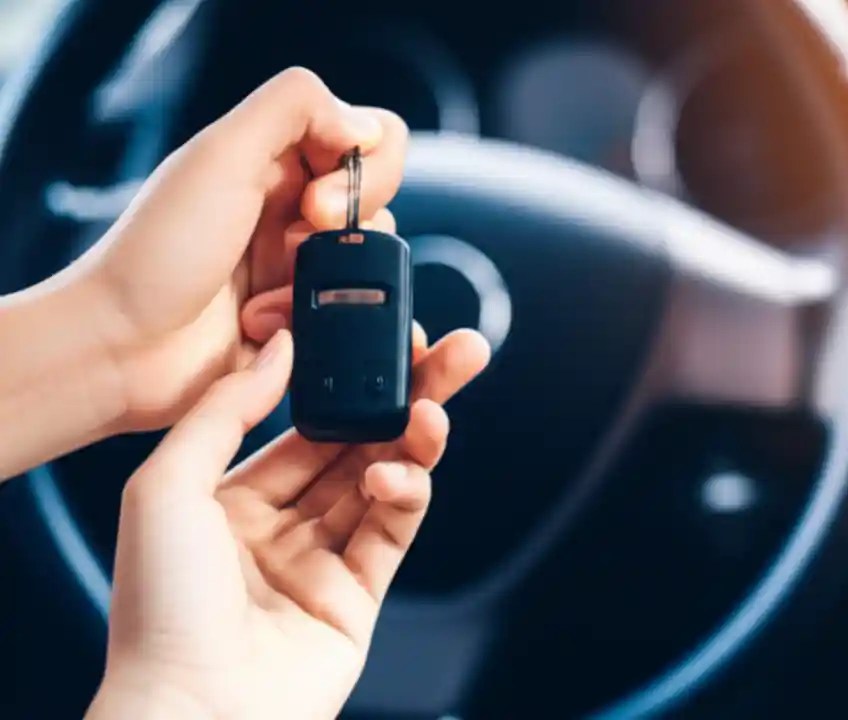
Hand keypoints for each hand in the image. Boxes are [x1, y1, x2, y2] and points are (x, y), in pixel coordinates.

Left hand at [82, 66, 410, 430]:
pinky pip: (356, 319)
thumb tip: (364, 128)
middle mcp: (292, 208)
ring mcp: (300, 268)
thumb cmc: (158, 252)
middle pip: (382, 205)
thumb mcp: (220, 154)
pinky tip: (271, 331)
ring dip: (328, 285)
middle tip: (294, 247)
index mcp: (276, 158)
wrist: (120, 349)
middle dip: (350, 232)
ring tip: (268, 301)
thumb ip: (294, 107)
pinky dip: (322, 326)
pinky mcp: (304, 320)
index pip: (372, 140)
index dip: (363, 172)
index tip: (316, 202)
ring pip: (374, 267)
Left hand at [86, 328, 488, 719]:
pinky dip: (407, 496)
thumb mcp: (166, 487)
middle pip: (356, 448)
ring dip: (414, 442)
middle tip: (455, 355)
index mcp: (227, 502)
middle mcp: (277, 530)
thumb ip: (225, 411)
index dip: (345, 385)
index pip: (302, 428)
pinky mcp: (359, 600)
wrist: (193, 713)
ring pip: (382, 484)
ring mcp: (321, 565)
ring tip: (436, 411)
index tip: (381, 345)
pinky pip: (392, 533)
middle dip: (406, 399)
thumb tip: (281, 350)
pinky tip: (401, 474)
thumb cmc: (160, 609)